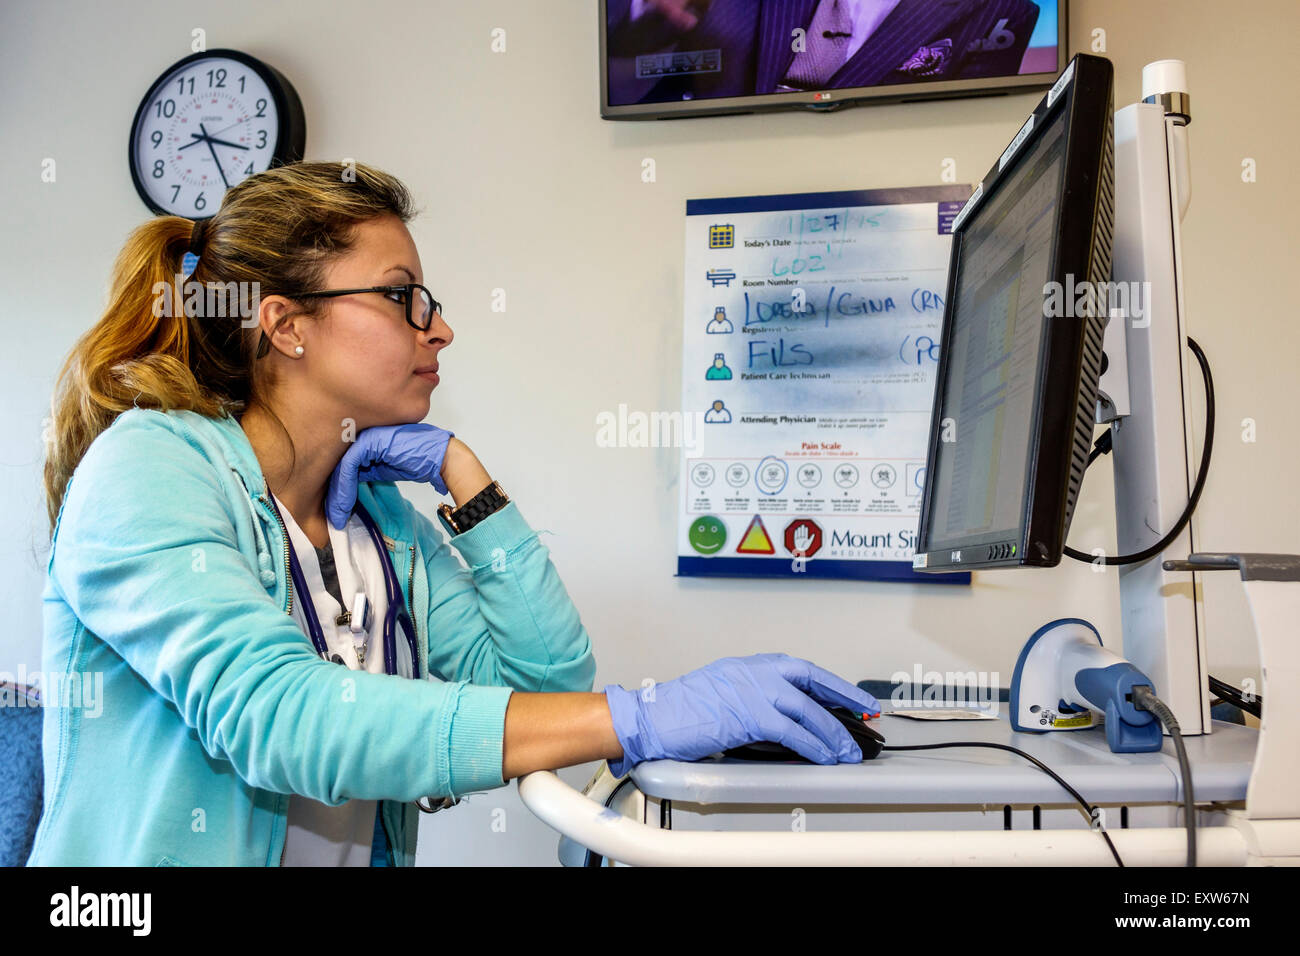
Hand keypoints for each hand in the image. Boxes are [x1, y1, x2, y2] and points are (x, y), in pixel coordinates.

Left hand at [327, 423, 454, 528]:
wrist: (440, 458)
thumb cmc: (421, 461)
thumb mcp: (386, 468)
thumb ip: (368, 470)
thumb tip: (351, 483)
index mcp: (368, 438)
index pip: (346, 463)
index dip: (340, 487)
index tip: (338, 508)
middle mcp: (364, 434)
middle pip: (341, 464)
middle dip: (336, 492)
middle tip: (334, 515)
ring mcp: (366, 436)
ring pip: (342, 466)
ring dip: (338, 493)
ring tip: (338, 514)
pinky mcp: (369, 442)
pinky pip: (349, 466)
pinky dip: (344, 487)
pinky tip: (344, 504)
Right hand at [603, 653, 880, 775]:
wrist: (654, 716)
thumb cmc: (682, 709)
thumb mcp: (723, 690)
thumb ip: (753, 695)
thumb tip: (783, 718)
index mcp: (751, 665)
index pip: (803, 669)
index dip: (832, 684)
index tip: (853, 697)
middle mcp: (756, 671)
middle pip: (813, 681)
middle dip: (845, 699)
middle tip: (867, 716)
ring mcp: (754, 690)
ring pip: (808, 710)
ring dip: (833, 732)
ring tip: (848, 751)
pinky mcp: (749, 715)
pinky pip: (792, 731)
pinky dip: (812, 745)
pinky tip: (824, 756)